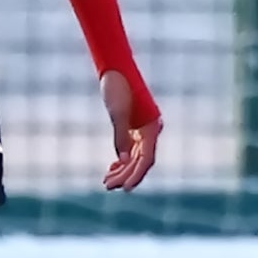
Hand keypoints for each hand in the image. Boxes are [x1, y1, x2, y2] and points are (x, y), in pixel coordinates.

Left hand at [100, 70, 159, 190]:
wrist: (115, 68)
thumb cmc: (117, 87)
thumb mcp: (117, 112)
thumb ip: (121, 137)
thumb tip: (123, 161)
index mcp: (151, 127)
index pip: (146, 159)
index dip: (136, 175)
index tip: (125, 189)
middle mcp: (150, 131)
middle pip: (140, 161)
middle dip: (125, 175)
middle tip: (108, 187)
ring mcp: (142, 129)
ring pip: (135, 157)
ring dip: (122, 170)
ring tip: (106, 182)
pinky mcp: (134, 127)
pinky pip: (131, 149)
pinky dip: (122, 160)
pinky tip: (112, 168)